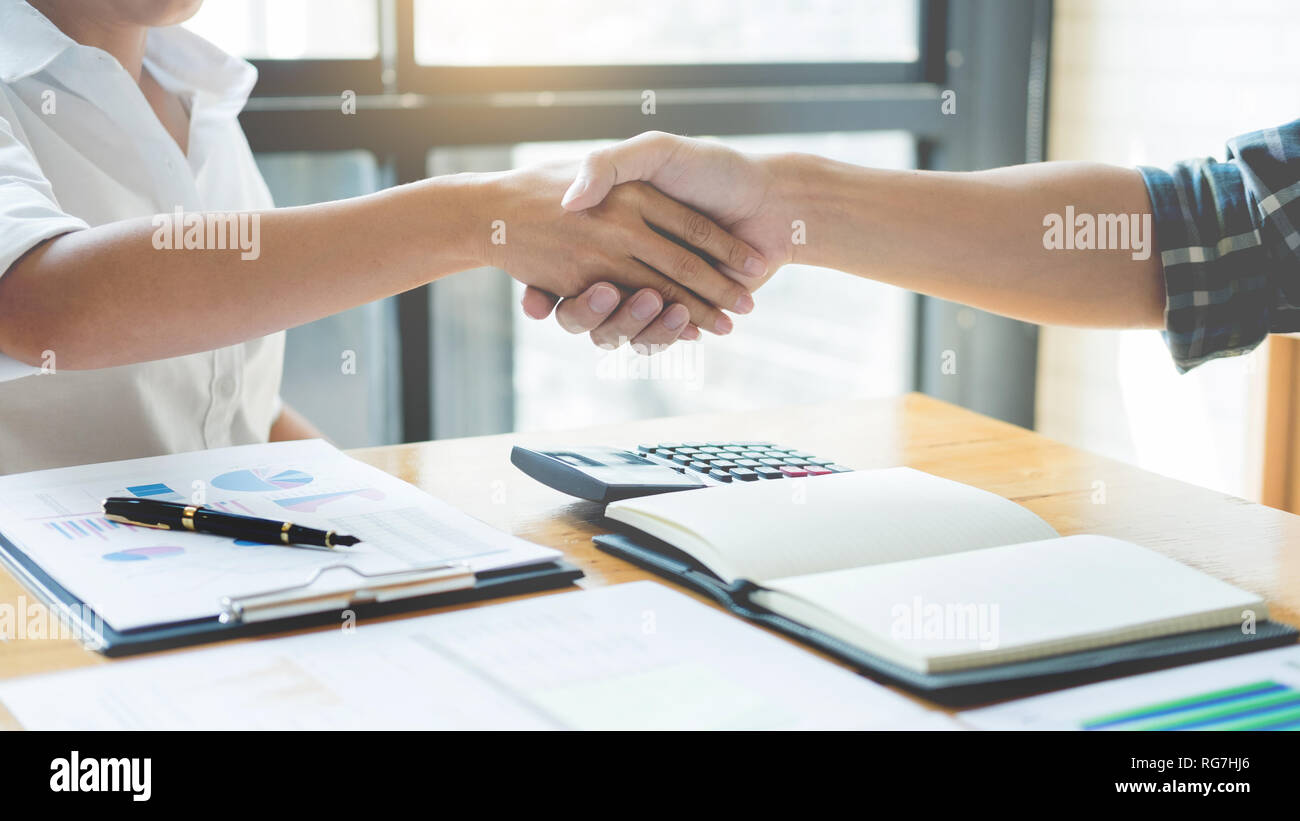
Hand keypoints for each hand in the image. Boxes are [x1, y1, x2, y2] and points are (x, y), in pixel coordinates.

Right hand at [525, 132, 797, 340]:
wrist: (774, 202)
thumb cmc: (715, 169)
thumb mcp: (655, 152)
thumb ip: (609, 165)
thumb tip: (571, 201)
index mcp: (616, 224)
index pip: (570, 260)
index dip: (547, 282)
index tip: (535, 295)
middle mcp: (629, 259)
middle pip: (593, 301)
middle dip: (589, 309)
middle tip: (598, 293)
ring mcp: (654, 288)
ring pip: (623, 324)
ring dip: (631, 324)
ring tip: (652, 303)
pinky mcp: (682, 312)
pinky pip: (656, 335)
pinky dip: (665, 336)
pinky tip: (682, 328)